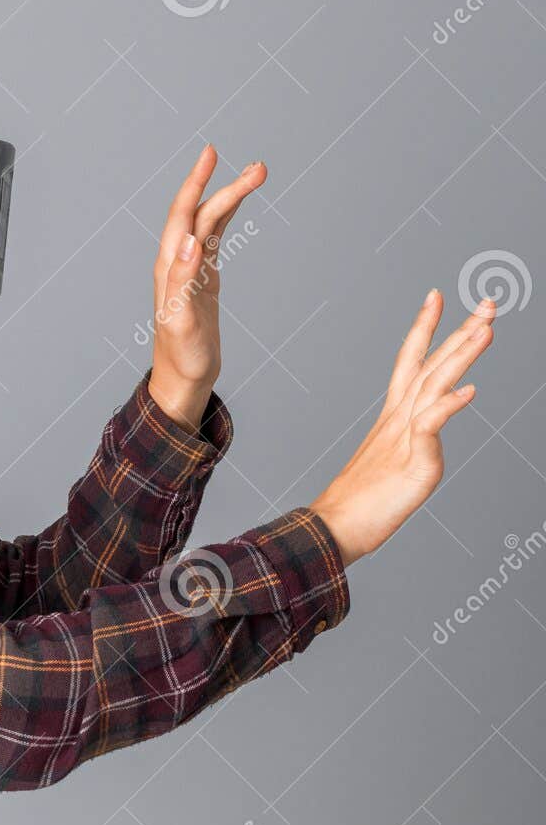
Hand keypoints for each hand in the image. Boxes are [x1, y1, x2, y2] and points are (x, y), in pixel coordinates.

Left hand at [148, 144, 267, 430]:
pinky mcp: (203, 277)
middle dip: (226, 186)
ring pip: (211, 221)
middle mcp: (177, 261)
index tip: (212, 154)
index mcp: (170, 268)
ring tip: (258, 173)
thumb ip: (183, 282)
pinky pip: (216, 237)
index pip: (183, 216)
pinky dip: (228, 216)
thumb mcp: (182, 322)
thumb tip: (191, 242)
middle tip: (260, 167)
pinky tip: (238, 202)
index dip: (195, 183)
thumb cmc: (182, 357)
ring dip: (231, 197)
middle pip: (201, 213)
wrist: (183, 378)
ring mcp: (191, 267)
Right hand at [309, 291, 496, 565]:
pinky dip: (450, 406)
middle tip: (489, 303)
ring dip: (461, 354)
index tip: (436, 297)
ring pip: (434, 385)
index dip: (424, 327)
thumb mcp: (388, 466)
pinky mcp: (413, 461)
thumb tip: (417, 442)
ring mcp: (404, 437)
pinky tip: (470, 390)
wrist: (335, 527)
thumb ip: (406, 446)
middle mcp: (398, 419)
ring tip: (487, 328)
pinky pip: (431, 427)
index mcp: (393, 417)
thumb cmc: (358, 504)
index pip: (409, 360)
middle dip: (460, 330)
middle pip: (430, 364)